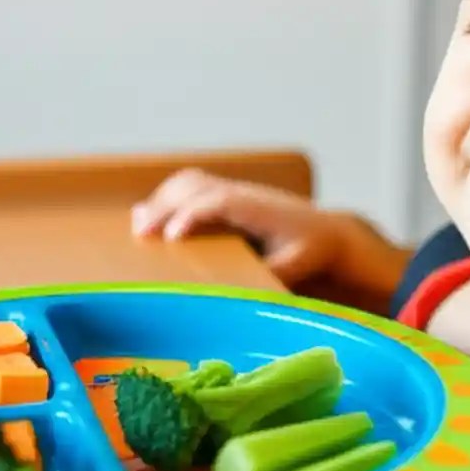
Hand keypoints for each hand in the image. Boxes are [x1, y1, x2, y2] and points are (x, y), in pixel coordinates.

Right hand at [131, 168, 348, 285]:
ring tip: (140, 226)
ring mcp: (233, 190)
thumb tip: (248, 289)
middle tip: (142, 235)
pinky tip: (151, 217)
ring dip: (162, 199)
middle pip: (196, 186)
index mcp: (258, 207)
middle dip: (166, 206)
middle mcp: (242, 193)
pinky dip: (168, 198)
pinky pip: (192, 186)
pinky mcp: (227, 195)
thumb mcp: (297, 266)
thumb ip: (272, 273)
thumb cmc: (313, 250)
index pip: (219, 202)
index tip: (172, 237)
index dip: (193, 216)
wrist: (329, 231)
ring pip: (190, 181)